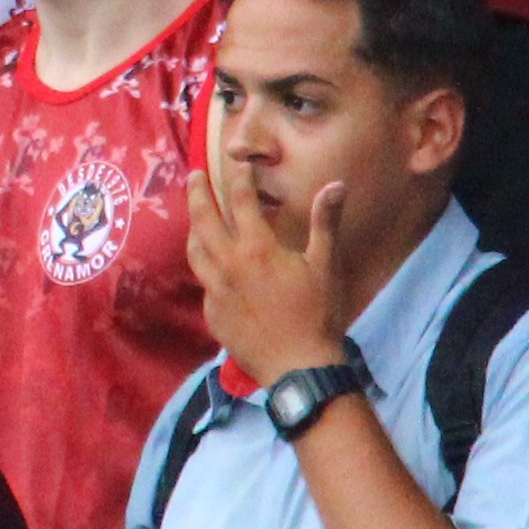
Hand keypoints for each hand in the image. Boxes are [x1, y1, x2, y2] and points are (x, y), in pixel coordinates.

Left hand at [179, 131, 362, 390]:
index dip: (238, 177)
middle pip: (202, 219)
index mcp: (256, 249)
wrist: (298, 365)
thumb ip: (325, 222)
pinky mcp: (212, 314)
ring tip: (195, 220)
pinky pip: (204, 283)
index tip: (237, 163)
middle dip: (197, 193)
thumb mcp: (325, 264)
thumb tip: (335, 185)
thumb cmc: (317, 313)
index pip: (240, 201)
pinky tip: (213, 268)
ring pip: (194, 252)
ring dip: (194, 230)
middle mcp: (228, 265)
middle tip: (193, 176)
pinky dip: (206, 268)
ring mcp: (216, 291)